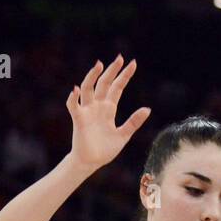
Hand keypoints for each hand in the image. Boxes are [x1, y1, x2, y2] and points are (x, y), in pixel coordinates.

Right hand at [66, 56, 150, 171]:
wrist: (91, 162)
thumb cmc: (105, 149)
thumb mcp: (124, 135)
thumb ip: (134, 122)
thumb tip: (148, 109)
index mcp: (109, 109)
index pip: (117, 87)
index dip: (124, 76)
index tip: (132, 63)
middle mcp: (98, 106)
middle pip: (104, 83)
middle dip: (111, 71)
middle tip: (120, 58)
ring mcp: (87, 111)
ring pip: (88, 88)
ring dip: (92, 76)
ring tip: (99, 65)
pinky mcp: (79, 119)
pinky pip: (74, 106)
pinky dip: (73, 98)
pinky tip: (75, 90)